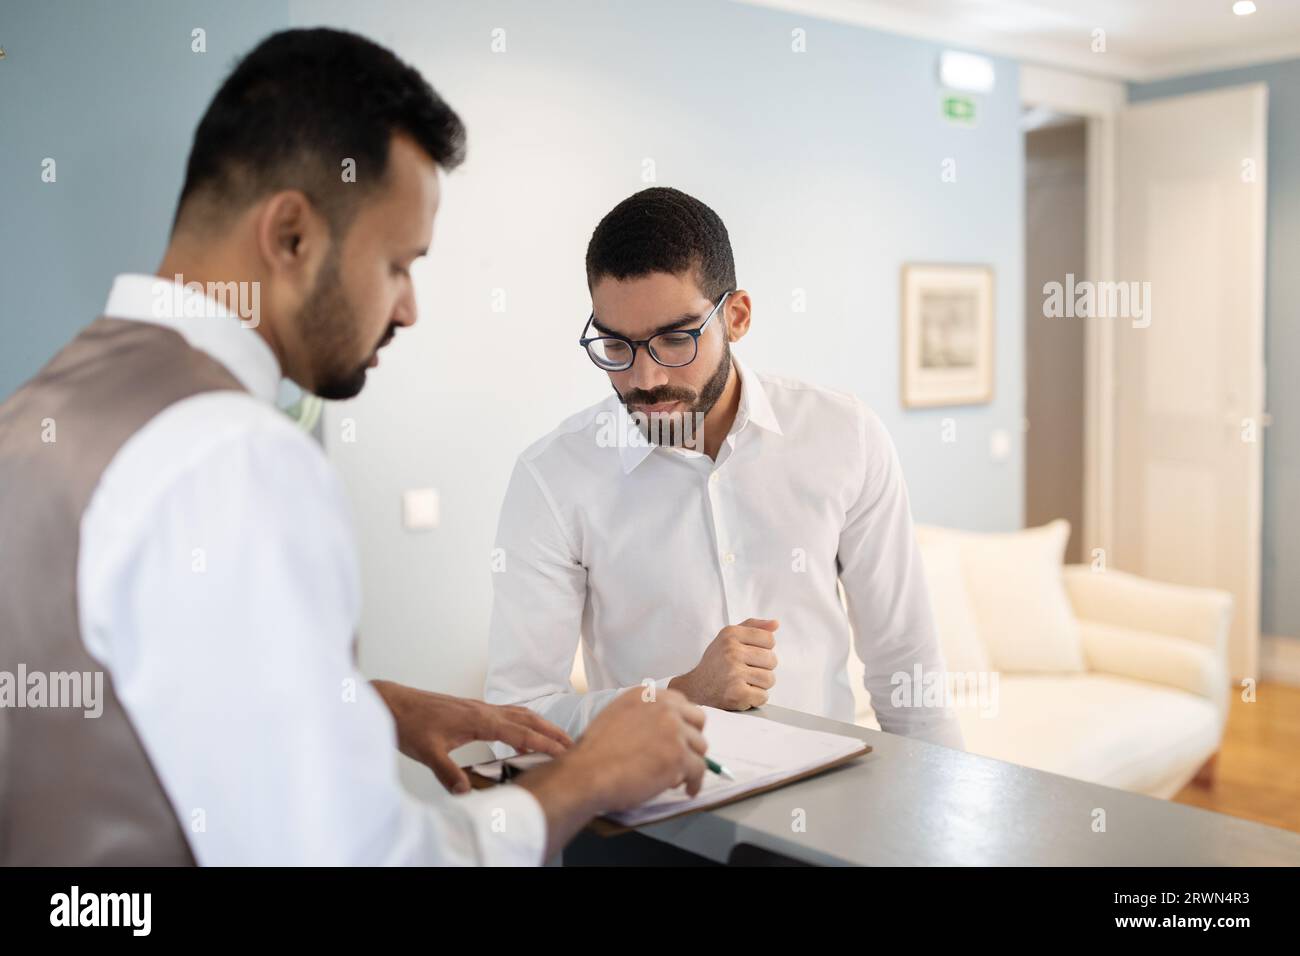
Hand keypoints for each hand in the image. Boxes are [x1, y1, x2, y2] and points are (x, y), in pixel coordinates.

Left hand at [372, 680, 571, 794]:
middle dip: (551, 731)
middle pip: (528, 719)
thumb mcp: (427, 752)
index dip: (544, 743)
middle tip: (572, 744)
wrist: (394, 703)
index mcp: (479, 719)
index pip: (521, 732)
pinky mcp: (472, 709)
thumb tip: (465, 792)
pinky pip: (506, 714)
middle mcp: (484, 710)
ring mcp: (479, 708)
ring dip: (539, 725)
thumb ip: (448, 772)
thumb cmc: (409, 722)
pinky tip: (520, 735)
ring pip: (519, 713)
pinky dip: (522, 723)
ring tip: (555, 738)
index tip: (565, 751)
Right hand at [518, 687, 707, 847]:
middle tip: (685, 754)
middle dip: (693, 738)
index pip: (680, 702)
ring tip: (679, 777)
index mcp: (647, 695)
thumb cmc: (595, 752)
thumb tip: (661, 732)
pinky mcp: (679, 756)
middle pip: (697, 720)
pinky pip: (699, 770)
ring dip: (691, 763)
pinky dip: (695, 782)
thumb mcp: (616, 716)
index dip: (683, 721)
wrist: (587, 772)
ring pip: (700, 747)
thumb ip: (641, 716)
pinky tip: (688, 789)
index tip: (681, 735)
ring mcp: (674, 730)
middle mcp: (664, 707)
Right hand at [668, 618, 777, 709]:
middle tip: (747, 671)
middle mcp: (731, 651)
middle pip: (772, 660)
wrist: (696, 687)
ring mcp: (733, 673)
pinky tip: (742, 693)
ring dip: (760, 685)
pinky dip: (755, 698)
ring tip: (745, 682)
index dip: (764, 649)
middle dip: (763, 668)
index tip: (750, 655)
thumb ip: (753, 627)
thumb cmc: (716, 661)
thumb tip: (775, 624)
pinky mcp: (737, 693)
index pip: (769, 639)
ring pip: (769, 679)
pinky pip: (763, 696)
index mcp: (731, 634)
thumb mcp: (729, 637)